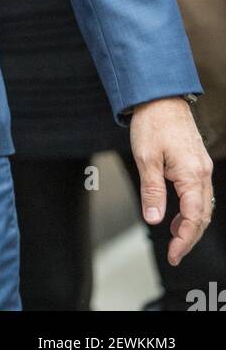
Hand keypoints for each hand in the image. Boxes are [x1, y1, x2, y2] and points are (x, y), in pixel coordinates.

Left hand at [129, 96, 213, 264]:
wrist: (160, 95)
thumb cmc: (152, 122)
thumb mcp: (146, 157)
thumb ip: (152, 190)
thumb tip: (154, 219)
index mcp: (192, 173)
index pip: (193, 217)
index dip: (184, 239)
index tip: (173, 254)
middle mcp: (202, 172)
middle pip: (202, 215)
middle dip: (190, 237)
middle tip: (175, 254)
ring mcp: (202, 166)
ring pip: (203, 204)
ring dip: (192, 224)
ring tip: (175, 238)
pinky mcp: (197, 161)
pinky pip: (199, 192)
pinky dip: (191, 208)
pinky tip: (176, 214)